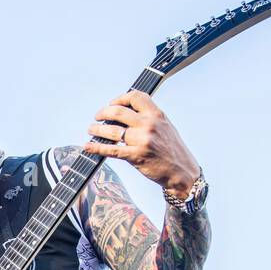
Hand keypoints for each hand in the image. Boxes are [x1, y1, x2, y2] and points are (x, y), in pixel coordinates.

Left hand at [83, 90, 200, 197]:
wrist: (182, 172)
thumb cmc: (172, 151)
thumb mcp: (165, 127)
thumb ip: (149, 117)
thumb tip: (126, 113)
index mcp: (157, 115)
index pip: (135, 97)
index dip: (120, 98)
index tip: (112, 104)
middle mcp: (149, 125)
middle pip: (118, 112)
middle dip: (103, 113)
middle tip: (97, 117)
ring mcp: (143, 140)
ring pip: (112, 131)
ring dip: (97, 129)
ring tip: (91, 130)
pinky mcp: (136, 156)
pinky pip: (111, 150)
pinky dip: (97, 148)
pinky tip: (88, 147)